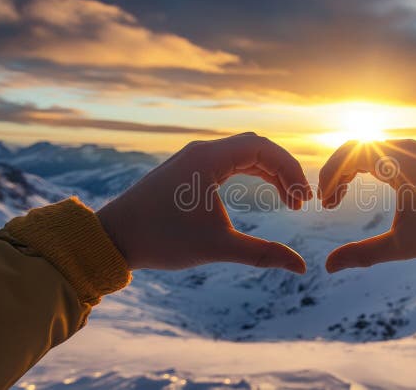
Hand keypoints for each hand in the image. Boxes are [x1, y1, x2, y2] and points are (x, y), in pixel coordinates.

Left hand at [96, 132, 310, 272]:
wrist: (113, 238)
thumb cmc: (161, 240)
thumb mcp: (217, 247)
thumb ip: (262, 254)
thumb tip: (302, 267)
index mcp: (208, 159)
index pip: (263, 148)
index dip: (290, 170)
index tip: (302, 199)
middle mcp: (201, 151)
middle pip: (257, 147)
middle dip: (283, 171)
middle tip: (300, 200)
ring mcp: (193, 158)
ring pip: (244, 154)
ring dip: (269, 173)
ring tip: (288, 200)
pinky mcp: (187, 169)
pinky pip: (229, 162)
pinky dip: (251, 174)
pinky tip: (264, 192)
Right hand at [318, 140, 415, 272]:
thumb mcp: (406, 244)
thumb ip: (364, 254)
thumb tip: (328, 266)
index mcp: (398, 159)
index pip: (348, 154)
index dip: (329, 176)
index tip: (323, 203)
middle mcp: (407, 149)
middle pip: (356, 148)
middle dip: (336, 173)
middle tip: (328, 201)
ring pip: (371, 150)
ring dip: (352, 171)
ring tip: (342, 198)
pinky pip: (387, 155)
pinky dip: (369, 169)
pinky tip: (370, 192)